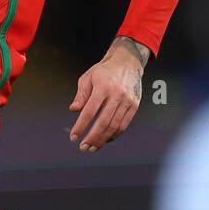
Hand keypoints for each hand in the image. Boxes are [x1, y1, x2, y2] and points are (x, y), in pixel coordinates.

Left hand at [68, 37, 147, 152]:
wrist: (127, 62)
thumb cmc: (104, 71)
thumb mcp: (87, 78)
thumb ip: (81, 95)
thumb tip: (73, 110)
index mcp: (103, 87)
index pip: (90, 111)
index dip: (81, 126)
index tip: (73, 137)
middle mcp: (117, 95)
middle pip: (103, 122)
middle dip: (92, 138)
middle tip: (83, 147)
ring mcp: (127, 101)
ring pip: (114, 126)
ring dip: (102, 140)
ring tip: (92, 147)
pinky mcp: (134, 106)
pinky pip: (124, 125)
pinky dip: (114, 135)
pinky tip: (105, 140)